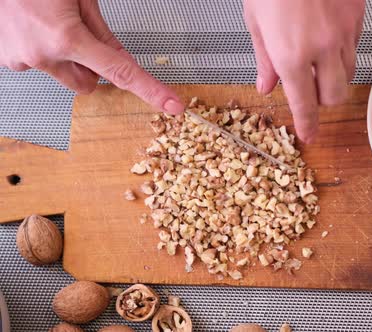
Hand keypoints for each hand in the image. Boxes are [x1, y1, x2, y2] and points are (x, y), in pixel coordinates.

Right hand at [0, 0, 183, 113]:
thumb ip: (105, 35)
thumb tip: (124, 61)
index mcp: (66, 38)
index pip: (120, 72)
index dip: (150, 90)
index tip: (171, 103)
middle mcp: (42, 55)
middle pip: (88, 84)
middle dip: (93, 68)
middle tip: (81, 34)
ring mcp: (21, 60)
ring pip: (63, 76)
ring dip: (66, 59)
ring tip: (52, 24)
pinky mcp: (7, 60)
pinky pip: (38, 65)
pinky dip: (43, 51)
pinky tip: (36, 28)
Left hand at [244, 0, 364, 142]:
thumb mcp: (255, 18)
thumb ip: (264, 57)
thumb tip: (267, 84)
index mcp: (291, 53)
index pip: (304, 104)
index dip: (307, 124)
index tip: (309, 134)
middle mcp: (323, 47)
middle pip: (335, 96)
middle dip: (323, 100)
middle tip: (310, 89)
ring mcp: (344, 31)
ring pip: (349, 73)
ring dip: (334, 75)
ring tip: (318, 58)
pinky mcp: (357, 15)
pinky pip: (356, 44)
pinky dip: (344, 49)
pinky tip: (328, 36)